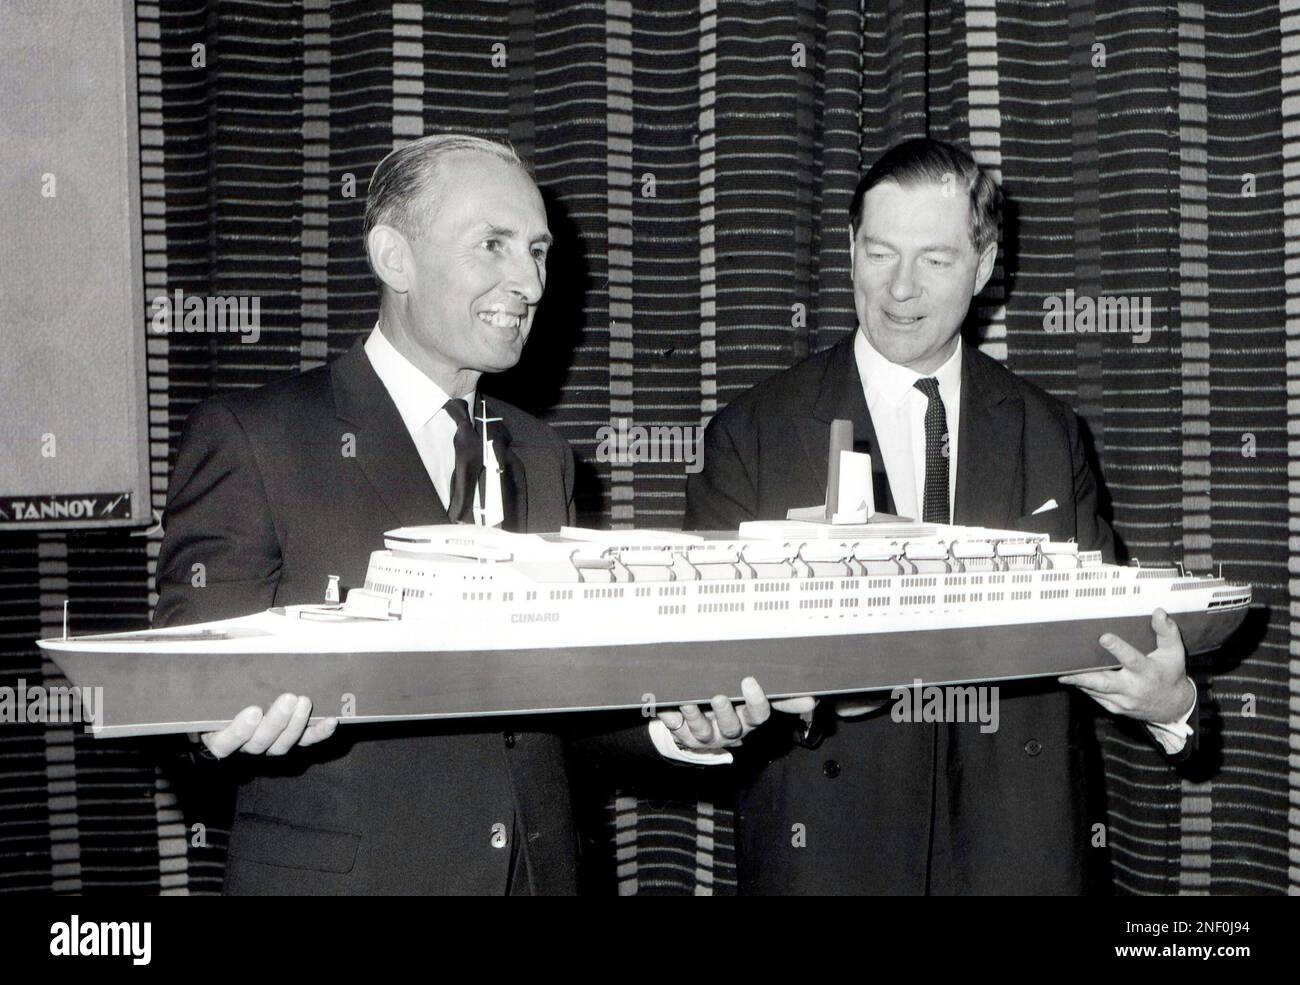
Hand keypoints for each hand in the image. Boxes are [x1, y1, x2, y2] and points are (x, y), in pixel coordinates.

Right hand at [189, 693, 337, 758]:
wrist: (237, 705)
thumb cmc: (221, 698)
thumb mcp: (213, 691)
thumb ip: (218, 680)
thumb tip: (212, 651)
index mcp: (220, 737)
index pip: (225, 743)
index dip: (239, 731)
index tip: (253, 711)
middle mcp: (244, 745)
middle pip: (259, 743)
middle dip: (276, 721)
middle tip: (289, 698)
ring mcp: (269, 745)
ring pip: (282, 744)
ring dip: (296, 724)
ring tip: (304, 702)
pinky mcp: (291, 740)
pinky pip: (305, 741)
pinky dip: (319, 733)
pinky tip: (331, 721)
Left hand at [655, 677, 815, 751]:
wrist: (699, 726)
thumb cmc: (733, 707)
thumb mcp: (755, 703)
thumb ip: (781, 699)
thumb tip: (812, 699)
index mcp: (748, 720)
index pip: (758, 715)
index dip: (755, 701)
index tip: (749, 681)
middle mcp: (728, 731)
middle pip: (731, 726)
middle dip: (725, 713)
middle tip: (719, 696)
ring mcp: (706, 734)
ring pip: (702, 730)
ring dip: (695, 717)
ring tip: (689, 703)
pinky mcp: (683, 734)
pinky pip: (675, 727)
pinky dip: (670, 716)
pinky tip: (666, 706)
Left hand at [1059, 608, 1194, 723]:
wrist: (1173, 706)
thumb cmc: (1170, 673)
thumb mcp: (1174, 652)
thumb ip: (1167, 631)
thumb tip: (1159, 612)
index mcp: (1147, 672)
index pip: (1131, 659)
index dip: (1118, 648)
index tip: (1104, 637)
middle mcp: (1134, 688)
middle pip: (1104, 683)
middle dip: (1083, 678)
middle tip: (1064, 671)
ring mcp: (1124, 701)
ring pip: (1096, 692)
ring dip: (1078, 682)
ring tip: (1061, 672)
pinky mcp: (1116, 708)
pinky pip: (1096, 697)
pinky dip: (1084, 688)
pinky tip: (1072, 678)